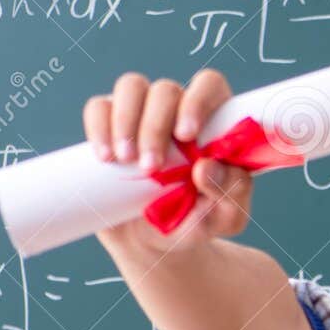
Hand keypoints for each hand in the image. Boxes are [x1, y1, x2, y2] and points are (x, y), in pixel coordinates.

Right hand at [83, 68, 253, 254]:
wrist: (154, 243)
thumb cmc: (198, 222)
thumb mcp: (225, 217)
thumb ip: (230, 193)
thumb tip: (207, 166)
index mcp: (214, 123)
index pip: (209, 86)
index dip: (198, 100)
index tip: (186, 135)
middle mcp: (178, 110)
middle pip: (166, 90)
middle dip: (155, 125)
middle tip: (150, 167)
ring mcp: (141, 114)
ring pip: (132, 88)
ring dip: (125, 121)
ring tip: (125, 160)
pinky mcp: (109, 127)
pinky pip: (99, 107)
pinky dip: (98, 126)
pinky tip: (104, 156)